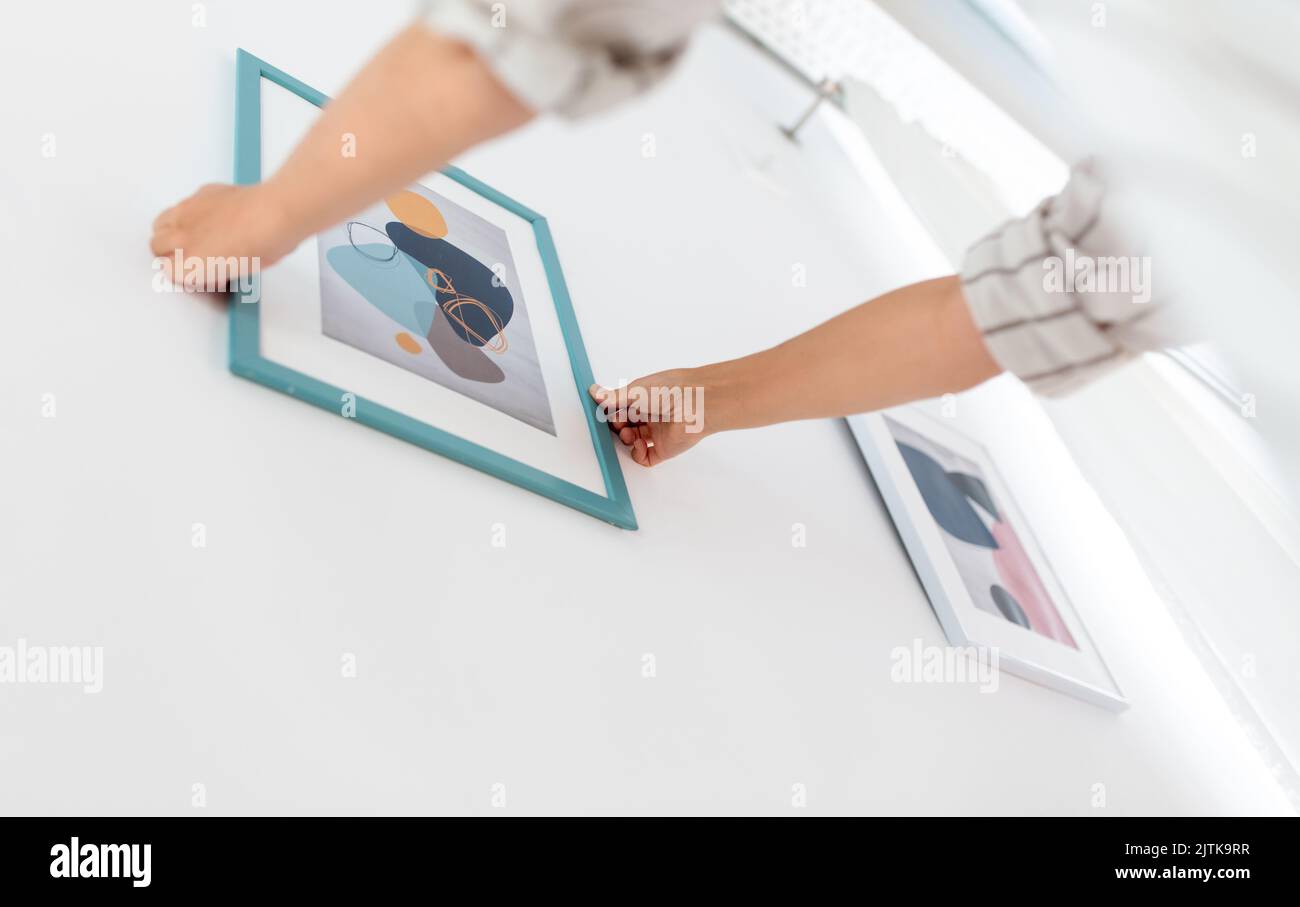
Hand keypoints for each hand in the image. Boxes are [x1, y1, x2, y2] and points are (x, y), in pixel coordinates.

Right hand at [149, 183, 293, 289]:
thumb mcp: (238, 272)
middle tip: (189, 255)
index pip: (167, 272)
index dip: (183, 272)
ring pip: (161, 222)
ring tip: (192, 236)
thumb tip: (212, 267)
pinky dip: (192, 212)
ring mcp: (186, 212)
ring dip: (171, 230)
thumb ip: (214, 271)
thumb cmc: (263, 246)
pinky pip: (184, 204)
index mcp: (189, 266)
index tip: (195, 272)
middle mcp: (180, 238)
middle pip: (156, 245)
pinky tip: (213, 216)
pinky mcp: (198, 195)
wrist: (273, 215)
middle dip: (169, 252)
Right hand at [589, 369, 714, 466]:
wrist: (695, 403)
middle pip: (625, 426)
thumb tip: (594, 392)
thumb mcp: (635, 390)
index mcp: (644, 398)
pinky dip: (636, 454)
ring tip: (627, 432)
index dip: (611, 412)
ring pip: (632, 441)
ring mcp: (657, 433)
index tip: (604, 410)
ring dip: (624, 439)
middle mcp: (651, 415)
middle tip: (616, 422)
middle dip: (616, 426)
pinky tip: (638, 444)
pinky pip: (645, 458)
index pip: (621, 408)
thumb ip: (613, 396)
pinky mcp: (664, 449)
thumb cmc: (670, 390)